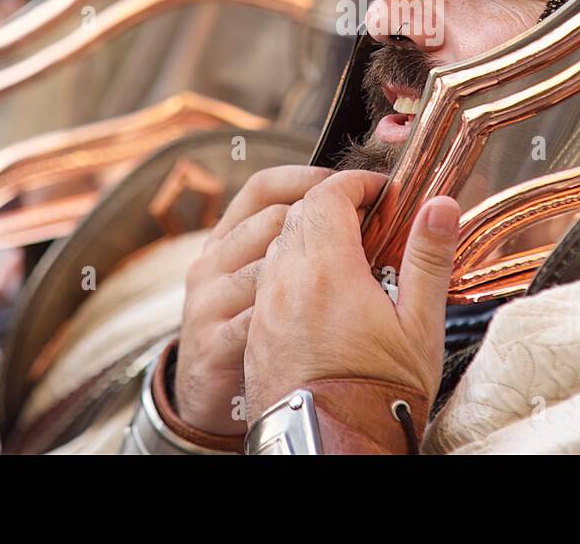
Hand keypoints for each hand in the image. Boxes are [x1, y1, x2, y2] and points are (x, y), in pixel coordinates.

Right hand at [174, 165, 333, 434]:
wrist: (213, 402)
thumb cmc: (255, 331)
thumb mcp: (267, 278)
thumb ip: (297, 240)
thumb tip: (354, 203)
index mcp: (230, 238)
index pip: (264, 186)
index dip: (308, 177)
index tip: (356, 181)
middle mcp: (213, 262)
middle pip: (273, 218)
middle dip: (326, 224)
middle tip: (371, 235)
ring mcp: (207, 302)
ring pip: (269, 265)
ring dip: (314, 275)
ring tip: (352, 288)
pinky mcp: (211, 342)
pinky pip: (262, 318)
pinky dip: (297, 322)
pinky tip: (322, 331)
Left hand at [245, 170, 460, 418]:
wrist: (333, 448)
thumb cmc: (380, 392)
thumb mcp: (420, 324)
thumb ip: (428, 257)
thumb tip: (440, 206)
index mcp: (326, 270)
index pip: (327, 196)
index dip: (354, 184)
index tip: (378, 191)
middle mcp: (285, 282)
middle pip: (298, 216)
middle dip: (330, 207)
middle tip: (367, 221)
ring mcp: (265, 310)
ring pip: (278, 249)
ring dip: (308, 239)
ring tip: (347, 260)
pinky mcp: (256, 336)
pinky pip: (268, 284)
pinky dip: (292, 273)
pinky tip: (322, 298)